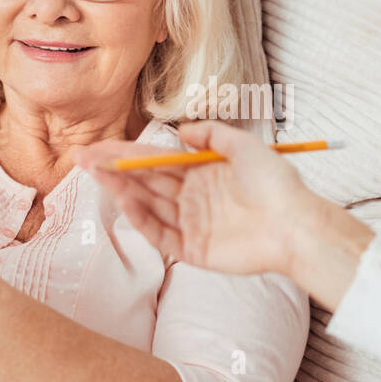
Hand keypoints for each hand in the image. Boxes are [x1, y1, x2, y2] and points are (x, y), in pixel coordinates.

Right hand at [76, 121, 323, 277]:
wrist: (297, 224)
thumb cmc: (278, 184)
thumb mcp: (246, 147)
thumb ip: (212, 135)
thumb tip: (180, 130)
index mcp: (203, 174)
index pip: (157, 162)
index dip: (128, 154)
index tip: (100, 147)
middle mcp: (193, 199)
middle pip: (146, 182)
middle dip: (114, 170)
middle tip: (82, 158)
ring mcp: (192, 225)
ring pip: (148, 206)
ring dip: (122, 190)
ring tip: (96, 174)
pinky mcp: (194, 250)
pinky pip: (160, 235)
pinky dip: (141, 219)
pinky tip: (123, 201)